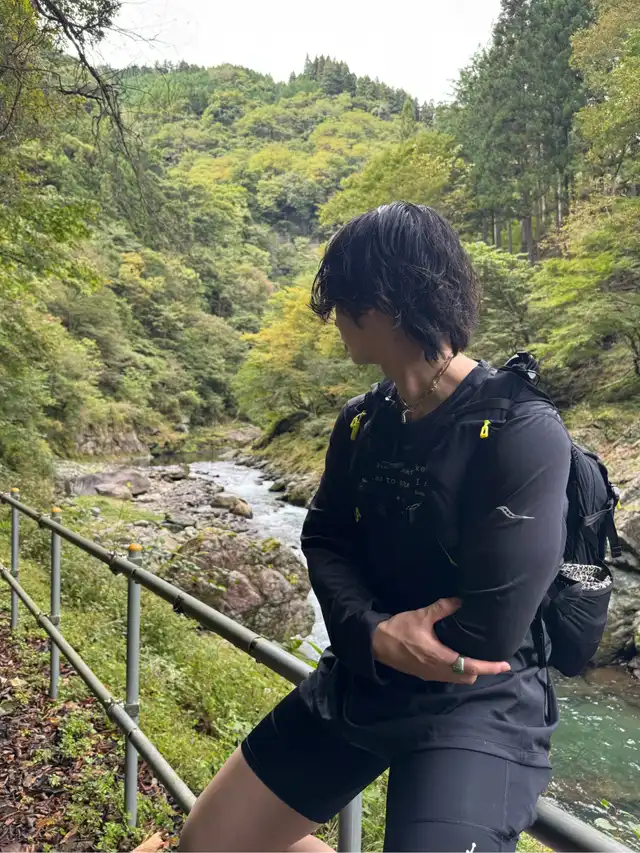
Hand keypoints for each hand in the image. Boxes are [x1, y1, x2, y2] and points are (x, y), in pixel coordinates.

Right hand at [372, 597, 510, 683]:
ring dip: (470, 671)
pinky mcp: (425, 675)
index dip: (489, 667)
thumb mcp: (422, 615)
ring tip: (477, 658)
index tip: (505, 665)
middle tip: (491, 658)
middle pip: (468, 677)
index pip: (471, 666)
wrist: (376, 643)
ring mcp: (431, 675)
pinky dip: (458, 671)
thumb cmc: (399, 630)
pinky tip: (457, 657)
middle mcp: (438, 671)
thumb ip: (443, 608)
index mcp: (439, 657)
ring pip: (458, 679)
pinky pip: (448, 677)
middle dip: (482, 670)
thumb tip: (461, 601)